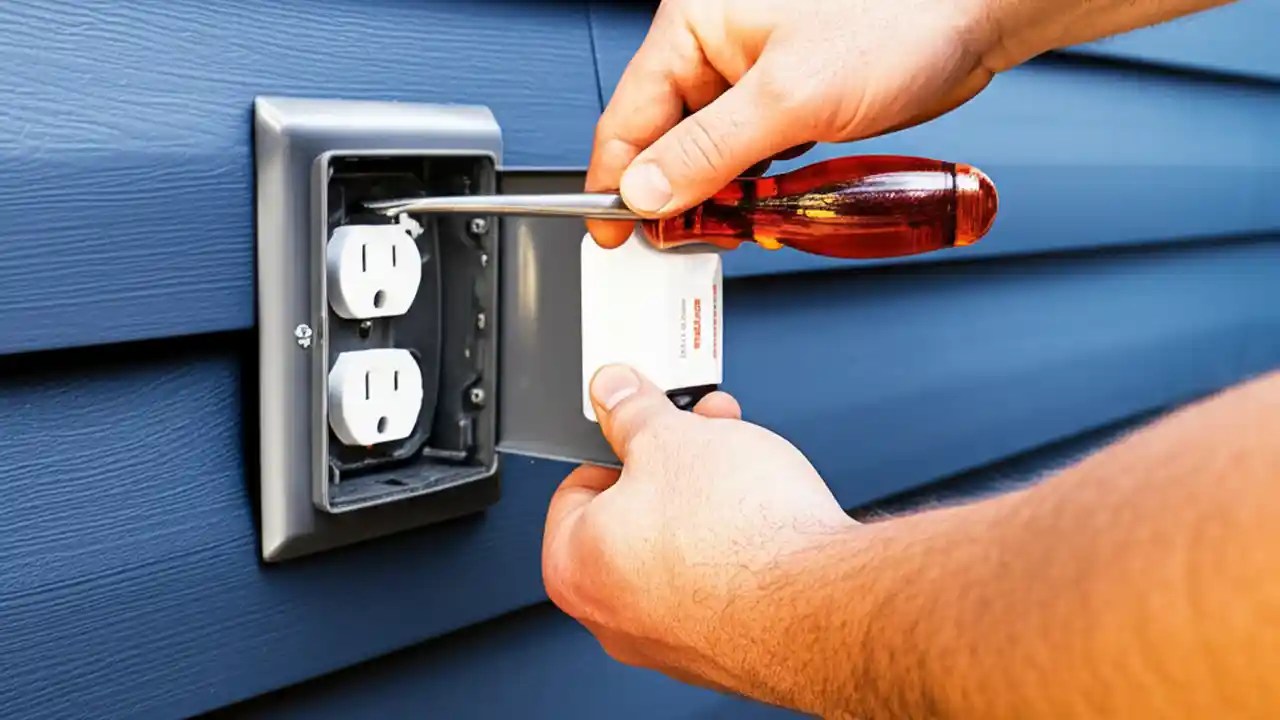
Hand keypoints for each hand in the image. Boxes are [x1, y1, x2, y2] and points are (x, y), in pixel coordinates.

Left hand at [542, 365, 854, 704]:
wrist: (822, 603)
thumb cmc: (741, 536)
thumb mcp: (672, 438)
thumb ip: (632, 413)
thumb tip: (614, 395)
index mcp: (575, 566)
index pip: (575, 489)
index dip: (617, 444)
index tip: (645, 424)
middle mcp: (612, 618)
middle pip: (630, 519)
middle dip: (672, 466)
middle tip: (701, 434)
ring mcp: (670, 643)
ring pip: (676, 551)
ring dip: (706, 500)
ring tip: (744, 465)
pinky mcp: (725, 652)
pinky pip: (717, 585)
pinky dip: (735, 549)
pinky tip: (766, 516)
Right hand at [586, 0, 1000, 247]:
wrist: (969, 19)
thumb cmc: (896, 22)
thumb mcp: (790, 97)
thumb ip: (710, 149)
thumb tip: (648, 190)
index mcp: (696, 26)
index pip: (629, 115)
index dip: (616, 181)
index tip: (611, 232)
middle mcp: (715, 50)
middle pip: (660, 140)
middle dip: (669, 196)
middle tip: (678, 242)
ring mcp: (748, 79)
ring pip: (701, 155)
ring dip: (710, 198)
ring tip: (727, 227)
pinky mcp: (781, 104)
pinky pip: (741, 157)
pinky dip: (744, 190)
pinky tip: (757, 209)